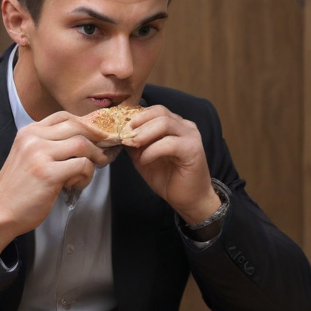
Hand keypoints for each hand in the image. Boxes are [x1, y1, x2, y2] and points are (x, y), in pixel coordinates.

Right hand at [0, 111, 116, 253]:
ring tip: (89, 172)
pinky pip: (82, 165)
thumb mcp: (29, 157)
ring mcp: (40, 154)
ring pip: (83, 144)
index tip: (97, 136)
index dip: (86, 124)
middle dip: (97, 139)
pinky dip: (87, 176)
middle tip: (105, 152)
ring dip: (94, 158)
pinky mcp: (48, 173)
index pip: (65, 116)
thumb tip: (86, 141)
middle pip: (77, 126)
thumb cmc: (18, 189)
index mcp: (29, 131)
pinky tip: (76, 185)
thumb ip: (50, 146)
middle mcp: (33, 138)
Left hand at [121, 106, 220, 224]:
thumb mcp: (144, 157)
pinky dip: (152, 150)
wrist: (189, 199)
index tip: (120, 128)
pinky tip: (145, 160)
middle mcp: (184, 126)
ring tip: (133, 145)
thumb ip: (135, 144)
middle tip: (124, 135)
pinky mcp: (192, 149)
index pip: (154, 110)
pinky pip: (169, 143)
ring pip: (164, 123)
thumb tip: (118, 133)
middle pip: (159, 112)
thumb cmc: (168, 178)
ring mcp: (190, 136)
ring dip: (144, 134)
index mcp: (174, 124)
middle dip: (138, 123)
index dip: (135, 117)